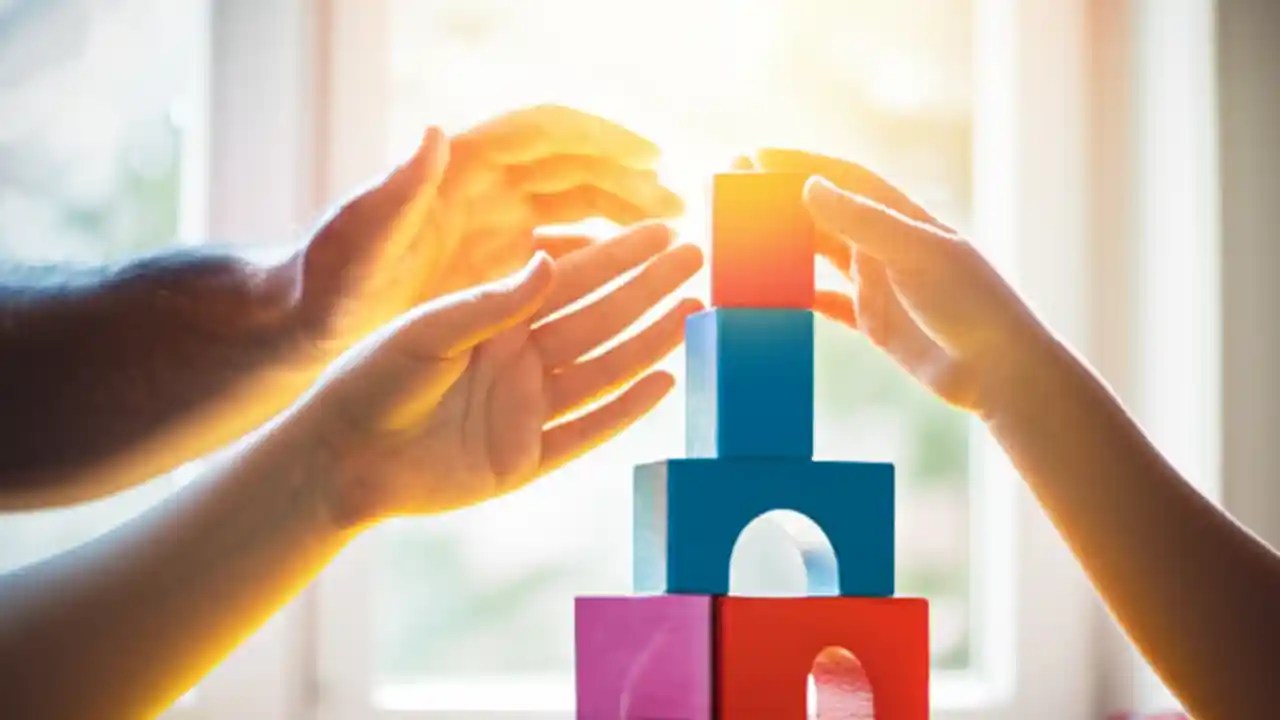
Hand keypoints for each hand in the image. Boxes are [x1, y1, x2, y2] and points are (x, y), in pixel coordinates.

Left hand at [293, 223, 702, 525]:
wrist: (341, 458)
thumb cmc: (371, 381)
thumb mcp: (429, 331)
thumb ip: (492, 302)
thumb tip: (550, 259)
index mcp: (494, 319)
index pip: (568, 280)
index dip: (616, 255)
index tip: (661, 231)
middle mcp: (518, 360)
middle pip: (597, 320)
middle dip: (647, 290)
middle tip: (696, 261)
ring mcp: (525, 410)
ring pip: (602, 371)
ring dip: (649, 343)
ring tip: (696, 313)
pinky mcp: (525, 459)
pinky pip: (586, 432)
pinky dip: (624, 411)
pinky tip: (665, 383)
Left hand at [296, 105, 682, 357]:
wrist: (310, 323)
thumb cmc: (325, 280)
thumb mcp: (357, 237)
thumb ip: (397, 188)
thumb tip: (437, 131)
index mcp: (461, 169)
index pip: (544, 133)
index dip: (602, 137)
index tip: (652, 154)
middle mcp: (486, 191)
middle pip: (574, 171)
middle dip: (630, 182)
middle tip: (680, 209)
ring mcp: (494, 230)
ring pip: (575, 211)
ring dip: (623, 220)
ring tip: (671, 238)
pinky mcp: (495, 269)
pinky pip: (560, 256)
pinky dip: (598, 260)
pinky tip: (629, 281)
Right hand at [740, 149, 1048, 412]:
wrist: (1000, 371)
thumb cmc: (972, 305)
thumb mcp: (916, 255)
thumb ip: (863, 222)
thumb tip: (808, 187)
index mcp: (903, 219)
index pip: (843, 179)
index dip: (799, 164)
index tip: (753, 157)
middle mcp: (888, 246)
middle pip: (824, 214)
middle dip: (781, 201)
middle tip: (734, 193)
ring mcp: (880, 284)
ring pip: (820, 256)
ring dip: (783, 245)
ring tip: (742, 239)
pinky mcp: (875, 323)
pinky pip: (828, 304)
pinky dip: (800, 296)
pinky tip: (772, 296)